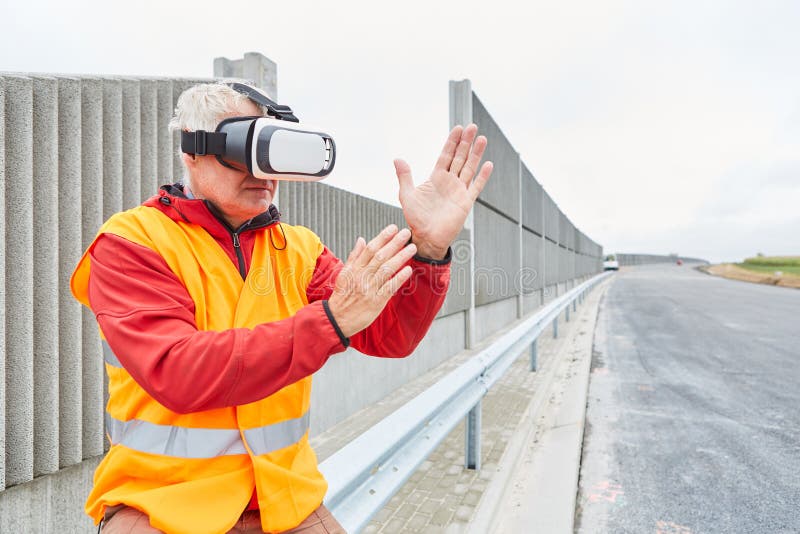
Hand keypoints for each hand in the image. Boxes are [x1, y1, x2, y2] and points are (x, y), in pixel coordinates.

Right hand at [327, 225, 416, 337]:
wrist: (337, 319)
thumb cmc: (342, 296)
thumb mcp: (344, 274)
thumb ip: (354, 256)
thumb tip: (362, 239)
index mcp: (354, 269)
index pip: (370, 249)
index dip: (382, 237)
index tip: (393, 228)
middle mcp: (362, 277)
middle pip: (380, 256)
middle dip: (394, 243)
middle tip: (407, 233)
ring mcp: (369, 289)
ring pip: (386, 269)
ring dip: (400, 257)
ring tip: (412, 248)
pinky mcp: (376, 302)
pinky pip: (389, 287)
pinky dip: (399, 278)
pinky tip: (408, 269)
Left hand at [394, 124, 493, 259]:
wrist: (426, 238)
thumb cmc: (416, 219)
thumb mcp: (407, 195)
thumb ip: (404, 177)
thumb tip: (397, 159)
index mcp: (436, 178)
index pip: (446, 155)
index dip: (452, 142)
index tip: (457, 129)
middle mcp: (449, 182)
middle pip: (460, 157)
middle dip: (466, 142)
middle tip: (472, 127)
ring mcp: (459, 191)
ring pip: (469, 168)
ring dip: (476, 154)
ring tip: (482, 139)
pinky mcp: (466, 202)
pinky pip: (476, 186)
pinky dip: (482, 176)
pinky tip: (488, 164)